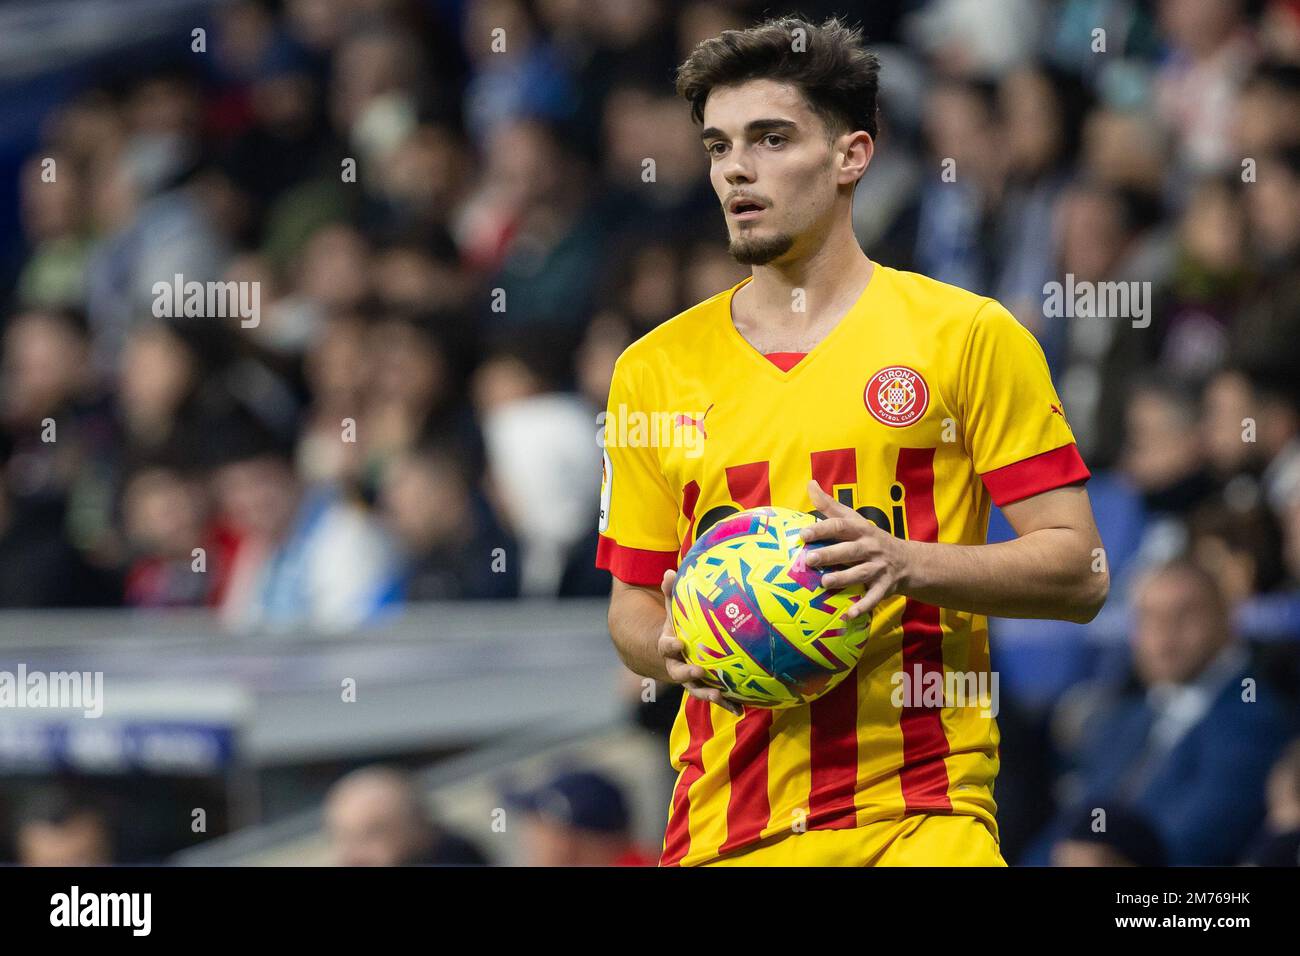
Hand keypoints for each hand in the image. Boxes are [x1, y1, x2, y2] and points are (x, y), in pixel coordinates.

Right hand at [656, 569, 743, 715]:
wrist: (672, 653)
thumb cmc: (676, 626)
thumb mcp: (672, 610)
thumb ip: (672, 593)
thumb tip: (670, 571)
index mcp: (668, 647)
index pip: (665, 647)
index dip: (670, 646)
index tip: (678, 642)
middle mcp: (678, 667)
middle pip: (680, 674)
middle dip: (689, 673)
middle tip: (700, 670)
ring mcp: (691, 680)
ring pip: (697, 690)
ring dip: (708, 694)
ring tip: (719, 696)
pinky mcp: (705, 688)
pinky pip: (716, 697)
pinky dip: (727, 704)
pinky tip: (742, 708)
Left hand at [799, 480, 912, 619]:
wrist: (908, 561)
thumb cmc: (869, 538)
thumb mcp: (853, 519)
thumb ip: (830, 505)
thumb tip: (810, 483)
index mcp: (860, 530)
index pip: (840, 526)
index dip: (822, 529)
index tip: (803, 533)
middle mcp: (870, 547)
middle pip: (849, 550)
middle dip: (830, 554)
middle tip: (809, 559)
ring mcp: (878, 568)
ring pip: (860, 573)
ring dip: (843, 578)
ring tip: (824, 582)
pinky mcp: (884, 586)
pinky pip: (873, 598)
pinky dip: (862, 606)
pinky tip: (849, 615)